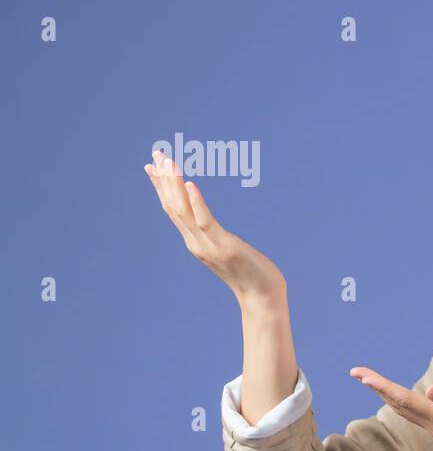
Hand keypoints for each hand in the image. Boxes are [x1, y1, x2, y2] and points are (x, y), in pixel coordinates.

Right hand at [144, 148, 285, 304]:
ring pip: (184, 211)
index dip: (161, 187)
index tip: (152, 165)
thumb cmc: (250, 273)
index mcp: (195, 241)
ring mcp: (208, 245)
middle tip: (156, 153)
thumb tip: (208, 224)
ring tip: (168, 161)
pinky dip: (197, 202)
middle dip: (163, 179)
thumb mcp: (227, 250)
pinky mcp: (224, 247)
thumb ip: (215, 236)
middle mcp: (195, 242)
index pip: (172, 209)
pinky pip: (206, 221)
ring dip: (174, 185)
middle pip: (173, 206)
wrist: (262, 297)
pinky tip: (190, 183)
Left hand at [349, 366, 432, 450]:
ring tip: (371, 382)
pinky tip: (400, 399)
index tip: (362, 374)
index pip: (405, 399)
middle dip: (378, 387)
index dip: (383, 386)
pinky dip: (402, 402)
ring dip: (387, 394)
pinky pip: (415, 414)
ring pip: (405, 410)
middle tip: (356, 372)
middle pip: (399, 404)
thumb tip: (431, 390)